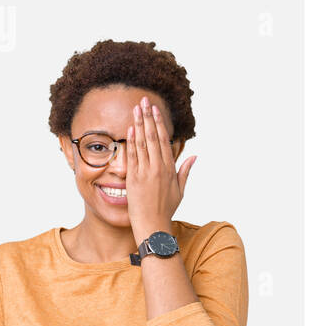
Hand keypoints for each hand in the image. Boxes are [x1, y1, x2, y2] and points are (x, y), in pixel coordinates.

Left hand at [126, 96, 195, 243]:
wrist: (153, 225)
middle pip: (153, 137)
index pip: (164, 141)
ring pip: (142, 143)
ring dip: (139, 124)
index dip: (159, 123)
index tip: (155, 110)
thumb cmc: (166, 209)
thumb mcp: (180, 190)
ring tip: (136, 108)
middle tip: (145, 101)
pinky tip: (131, 128)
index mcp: (169, 169)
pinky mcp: (133, 177)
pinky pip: (133, 155)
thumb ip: (185, 171)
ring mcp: (145, 172)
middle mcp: (158, 168)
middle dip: (148, 117)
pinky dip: (132, 140)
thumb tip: (194, 156)